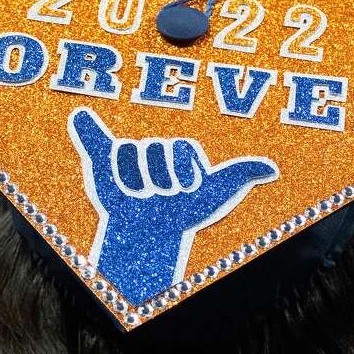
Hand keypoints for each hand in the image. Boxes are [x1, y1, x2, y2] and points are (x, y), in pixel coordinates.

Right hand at [69, 108, 278, 304]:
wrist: (152, 237)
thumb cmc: (187, 212)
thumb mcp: (216, 193)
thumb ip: (240, 174)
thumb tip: (272, 168)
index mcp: (179, 148)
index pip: (179, 148)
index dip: (182, 173)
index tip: (184, 189)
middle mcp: (153, 146)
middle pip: (153, 150)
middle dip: (158, 180)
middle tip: (161, 196)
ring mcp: (128, 153)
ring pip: (128, 156)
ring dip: (134, 183)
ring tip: (141, 196)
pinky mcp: (103, 161)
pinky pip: (92, 139)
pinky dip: (85, 129)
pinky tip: (81, 116)